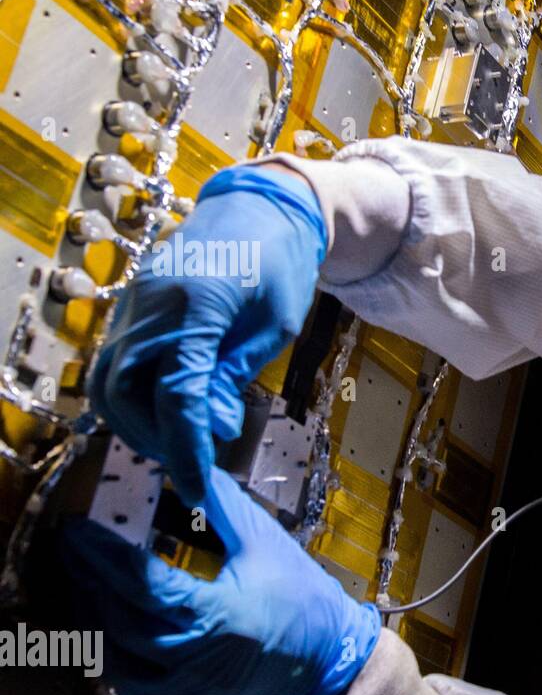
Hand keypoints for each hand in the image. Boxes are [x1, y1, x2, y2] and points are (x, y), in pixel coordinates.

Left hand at [62, 469, 379, 694]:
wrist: (328, 657)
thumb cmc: (301, 596)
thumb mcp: (264, 542)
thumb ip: (221, 505)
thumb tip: (186, 467)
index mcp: (220, 615)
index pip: (144, 585)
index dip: (104, 557)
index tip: (78, 530)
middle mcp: (196, 658)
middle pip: (119, 621)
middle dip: (87, 581)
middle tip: (69, 548)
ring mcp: (188, 687)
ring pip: (115, 658)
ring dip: (91, 619)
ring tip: (80, 581)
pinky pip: (130, 683)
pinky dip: (109, 655)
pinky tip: (101, 626)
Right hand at [90, 165, 326, 505]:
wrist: (263, 207)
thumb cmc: (281, 263)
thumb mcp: (276, 326)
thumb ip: (235, 374)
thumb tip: (209, 426)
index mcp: (196, 306)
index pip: (176, 395)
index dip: (186, 449)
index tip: (198, 487)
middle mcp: (152, 304)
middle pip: (123, 392)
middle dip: (156, 438)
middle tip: (194, 462)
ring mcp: (135, 303)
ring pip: (106, 381)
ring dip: (137, 423)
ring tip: (182, 440)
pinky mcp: (132, 306)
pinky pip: (113, 362)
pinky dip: (131, 398)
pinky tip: (166, 413)